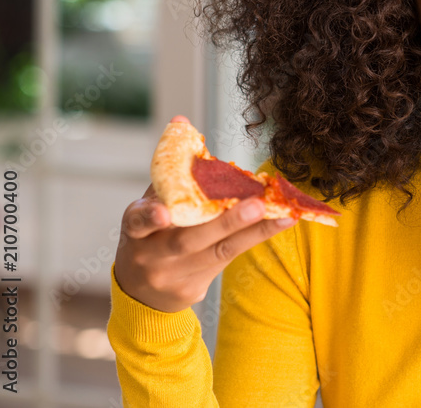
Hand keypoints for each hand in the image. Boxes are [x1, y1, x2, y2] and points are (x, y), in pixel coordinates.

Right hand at [113, 183, 295, 312]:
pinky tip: (279, 224)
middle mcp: (151, 256)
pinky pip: (228, 260)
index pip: (138, 223)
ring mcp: (172, 276)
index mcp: (136, 230)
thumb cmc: (152, 234)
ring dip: (254, 232)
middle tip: (258, 205)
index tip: (164, 212)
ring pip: (219, 252)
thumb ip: (171, 177)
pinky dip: (253, 239)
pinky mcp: (192, 289)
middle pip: (189, 240)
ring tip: (284, 216)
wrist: (140, 291)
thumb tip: (186, 128)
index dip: (150, 217)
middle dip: (227, 223)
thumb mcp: (150, 207)